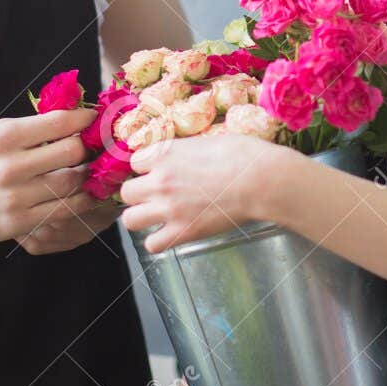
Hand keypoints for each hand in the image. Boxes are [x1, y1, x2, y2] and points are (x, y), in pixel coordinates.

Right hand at [0, 108, 117, 252]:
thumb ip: (29, 129)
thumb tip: (71, 118)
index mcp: (4, 136)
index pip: (58, 122)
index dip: (84, 119)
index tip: (94, 119)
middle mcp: (9, 165)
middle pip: (71, 152)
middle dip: (90, 148)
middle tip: (99, 148)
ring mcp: (14, 196)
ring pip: (70, 183)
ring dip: (89, 176)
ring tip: (97, 171)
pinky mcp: (17, 222)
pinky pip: (61, 211)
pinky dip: (80, 202)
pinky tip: (87, 195)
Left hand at [120, 133, 297, 251]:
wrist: (259, 180)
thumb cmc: (242, 155)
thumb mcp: (206, 141)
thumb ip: (184, 152)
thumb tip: (181, 158)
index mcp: (165, 155)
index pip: (135, 163)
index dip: (147, 168)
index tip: (157, 172)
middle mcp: (160, 181)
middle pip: (126, 192)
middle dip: (139, 194)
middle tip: (155, 196)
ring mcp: (169, 209)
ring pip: (130, 219)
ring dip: (141, 218)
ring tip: (157, 217)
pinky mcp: (182, 231)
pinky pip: (152, 244)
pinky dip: (159, 241)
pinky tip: (170, 233)